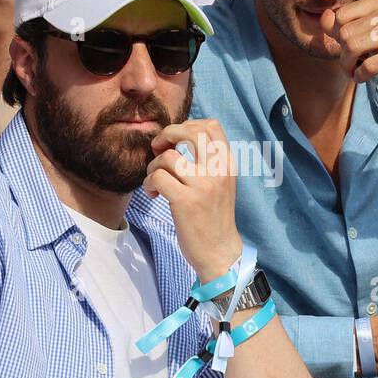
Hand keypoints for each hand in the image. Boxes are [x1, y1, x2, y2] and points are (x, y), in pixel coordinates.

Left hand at [144, 119, 243, 282]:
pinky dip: (149, 184)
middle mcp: (218, 171)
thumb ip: (209, 161)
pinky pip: (158, 178)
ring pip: (168, 156)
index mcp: (228, 163)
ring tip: (155, 181)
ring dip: (153, 166)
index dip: (187, 125)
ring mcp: (203, 185)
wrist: (220, 253)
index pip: (211, 125)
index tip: (176, 141)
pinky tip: (154, 195)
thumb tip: (181, 136)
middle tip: (159, 150)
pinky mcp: (186, 201)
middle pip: (190, 131)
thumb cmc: (214, 218)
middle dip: (167, 134)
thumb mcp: (221, 183)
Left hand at [325, 0, 377, 98]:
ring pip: (353, 48)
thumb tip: (324, 18)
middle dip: (342, 54)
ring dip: (348, 66)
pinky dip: (360, 76)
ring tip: (355, 71)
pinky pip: (368, 66)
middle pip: (345, 33)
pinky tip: (364, 77)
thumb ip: (351, 23)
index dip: (336, 35)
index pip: (341, 15)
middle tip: (350, 63)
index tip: (345, 46)